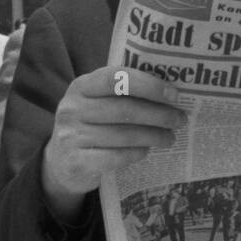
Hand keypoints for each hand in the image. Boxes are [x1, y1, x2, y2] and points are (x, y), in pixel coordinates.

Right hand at [42, 67, 187, 222]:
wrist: (62, 163)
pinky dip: (136, 153)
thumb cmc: (90, 126)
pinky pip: (115, 157)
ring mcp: (70, 136)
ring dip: (153, 136)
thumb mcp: (97, 103)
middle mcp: (71, 109)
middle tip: (179, 119)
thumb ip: (123, 94)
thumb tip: (169, 94)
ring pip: (123, 135)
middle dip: (158, 114)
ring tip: (169, 138)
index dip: (147, 85)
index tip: (174, 94)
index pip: (115, 78)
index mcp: (80, 87)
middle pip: (124, 109)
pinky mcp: (76, 162)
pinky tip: (146, 151)